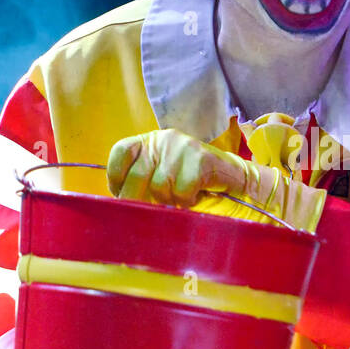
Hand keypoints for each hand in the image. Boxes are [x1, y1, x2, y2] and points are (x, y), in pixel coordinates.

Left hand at [106, 126, 325, 231]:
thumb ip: (141, 182)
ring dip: (170, 200)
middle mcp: (165, 139)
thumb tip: (119, 204)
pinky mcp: (201, 159)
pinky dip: (187, 200)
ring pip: (160, 186)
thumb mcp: (162, 176)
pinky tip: (195, 195)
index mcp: (151, 141)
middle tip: (151, 209)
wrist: (233, 178)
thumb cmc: (192, 182)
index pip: (122, 151)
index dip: (116, 176)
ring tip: (181, 197)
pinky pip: (182, 190)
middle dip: (139, 199)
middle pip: (137, 174)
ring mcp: (183, 148)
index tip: (120, 194)